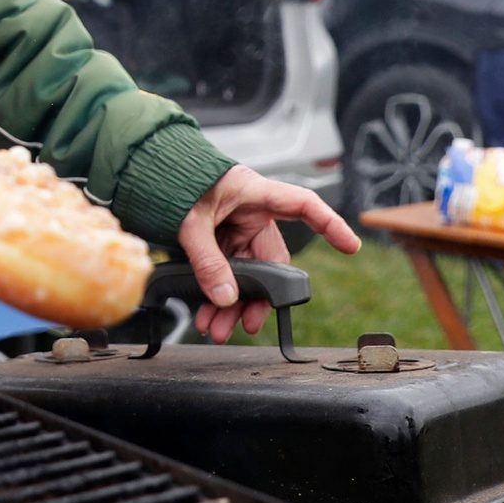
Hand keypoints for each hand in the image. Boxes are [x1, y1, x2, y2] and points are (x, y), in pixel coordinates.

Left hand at [176, 164, 359, 341]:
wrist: (152, 174)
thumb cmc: (176, 180)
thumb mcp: (190, 220)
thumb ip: (207, 258)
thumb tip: (225, 297)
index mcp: (255, 193)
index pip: (302, 205)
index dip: (330, 223)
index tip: (350, 246)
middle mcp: (252, 214)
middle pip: (270, 262)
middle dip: (256, 298)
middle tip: (245, 324)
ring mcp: (236, 230)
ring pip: (246, 275)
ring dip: (231, 305)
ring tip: (216, 329)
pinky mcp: (220, 242)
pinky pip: (226, 273)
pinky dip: (216, 295)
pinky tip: (206, 315)